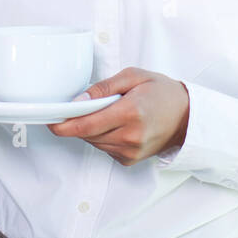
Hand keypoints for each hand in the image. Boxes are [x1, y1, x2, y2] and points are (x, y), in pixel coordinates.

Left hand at [46, 68, 189, 164]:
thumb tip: (78, 100)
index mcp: (130, 113)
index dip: (63, 124)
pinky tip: (116, 125)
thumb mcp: (134, 76)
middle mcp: (130, 136)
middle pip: (86, 134)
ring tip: (109, 113)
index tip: (50, 120)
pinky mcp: (129, 160)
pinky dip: (103, 137)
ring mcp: (130, 151)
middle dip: (78, 121)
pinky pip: (104, 149)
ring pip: (93, 142)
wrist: (186, 116)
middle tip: (83, 106)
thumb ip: (103, 87)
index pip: (87, 124)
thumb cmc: (161, 92)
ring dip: (91, 128)